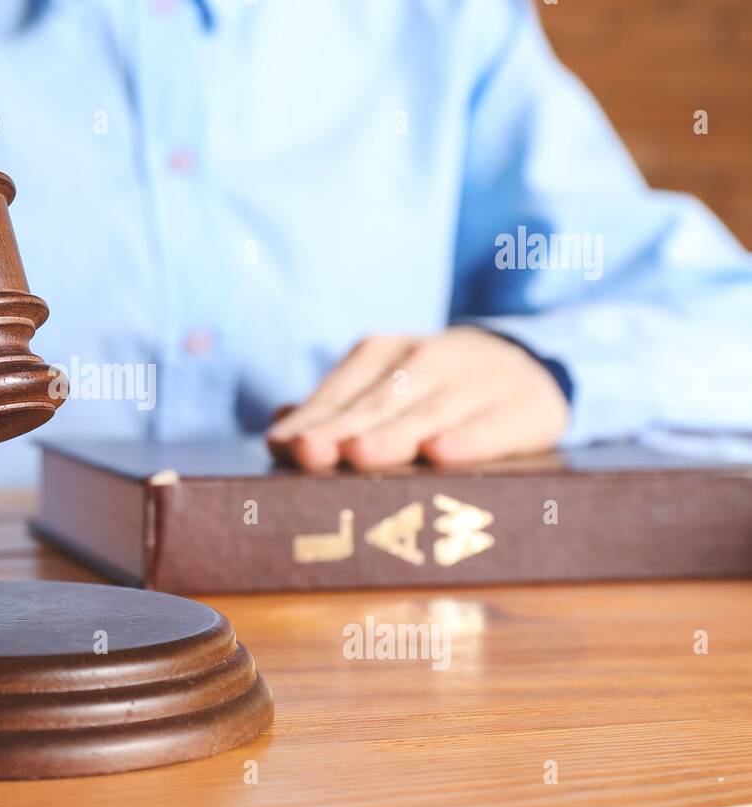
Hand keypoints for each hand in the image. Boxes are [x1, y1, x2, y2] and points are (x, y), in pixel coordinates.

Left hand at [266, 326, 569, 470]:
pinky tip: (440, 453)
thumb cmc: (433, 392)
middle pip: (378, 401)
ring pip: (431, 411)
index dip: (310, 421)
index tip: (280, 447)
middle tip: (308, 451)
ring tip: (360, 453)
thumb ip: (337, 412)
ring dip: (395, 434)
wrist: (527, 368)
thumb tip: (278, 427)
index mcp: (385, 352)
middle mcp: (430, 358)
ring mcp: (482, 380)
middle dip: (341, 428)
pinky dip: (468, 439)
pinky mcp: (528, 407)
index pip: (340, 392)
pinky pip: (494, 425)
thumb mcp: (387, 389)